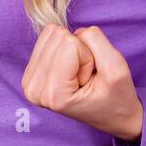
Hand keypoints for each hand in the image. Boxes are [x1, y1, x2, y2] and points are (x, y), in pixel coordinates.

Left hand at [20, 24, 143, 140]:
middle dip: (78, 52)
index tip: (90, 78)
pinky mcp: (30, 73)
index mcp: (54, 95)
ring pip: (50, 34)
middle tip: (85, 75)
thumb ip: (96, 41)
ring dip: (71, 50)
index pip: (70, 44)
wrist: (114, 115)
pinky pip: (46, 37)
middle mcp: (34, 90)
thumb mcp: (117, 69)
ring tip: (79, 73)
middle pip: (57, 37)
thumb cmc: (117, 97)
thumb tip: (75, 30)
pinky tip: (69, 69)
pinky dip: (63, 48)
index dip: (88, 57)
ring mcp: (29, 82)